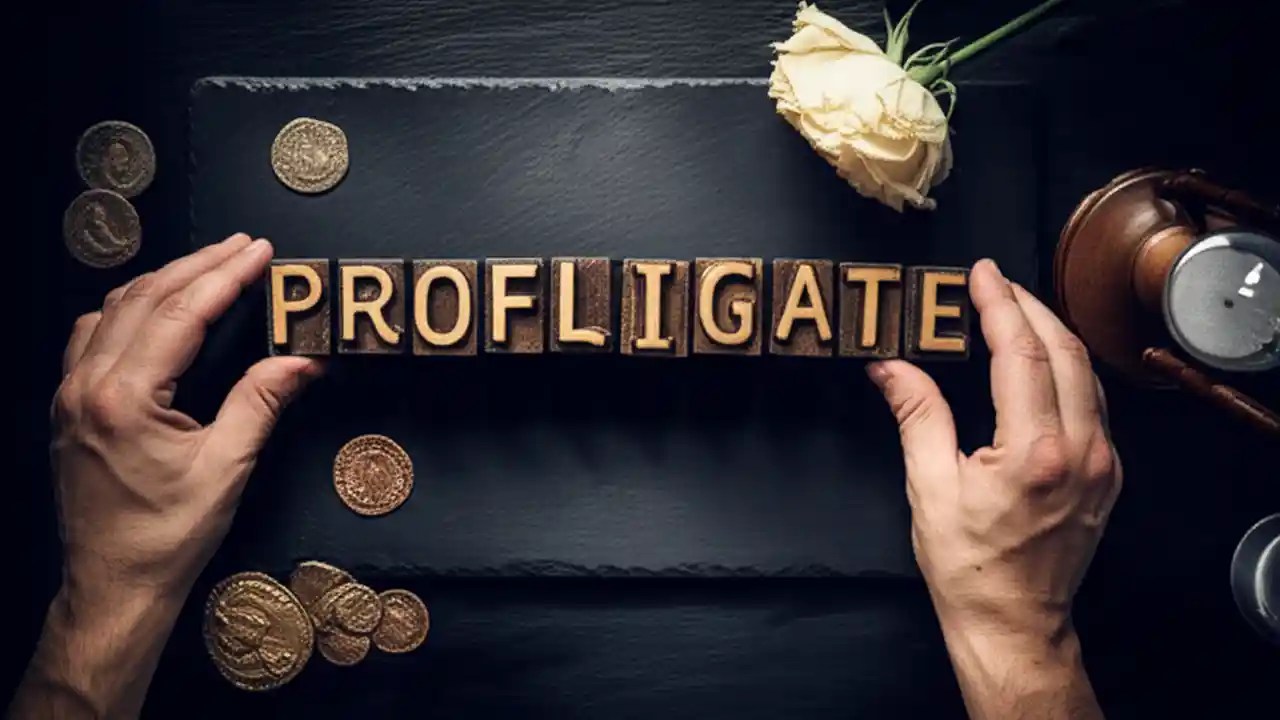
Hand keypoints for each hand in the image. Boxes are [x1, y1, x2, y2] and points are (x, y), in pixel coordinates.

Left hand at [11, 234, 321, 719]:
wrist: (112, 586)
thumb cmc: (169, 536)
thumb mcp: (227, 468)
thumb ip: (261, 402)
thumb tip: (306, 358)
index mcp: (124, 398)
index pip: (180, 314)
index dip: (225, 276)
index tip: (261, 252)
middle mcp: (86, 386)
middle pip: (144, 299)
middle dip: (198, 266)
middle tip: (245, 246)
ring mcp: (69, 394)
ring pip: (113, 311)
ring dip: (163, 281)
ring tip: (210, 265)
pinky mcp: (68, 407)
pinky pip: (92, 336)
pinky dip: (129, 309)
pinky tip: (155, 307)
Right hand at [867, 259, 1120, 719]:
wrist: (1014, 624)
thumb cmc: (969, 568)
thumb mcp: (929, 487)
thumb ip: (916, 415)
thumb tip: (890, 366)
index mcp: (1034, 452)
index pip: (1022, 354)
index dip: (1000, 305)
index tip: (981, 275)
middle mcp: (1081, 452)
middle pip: (1065, 351)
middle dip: (1030, 307)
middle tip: (995, 283)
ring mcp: (1102, 463)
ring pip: (1087, 373)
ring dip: (1051, 334)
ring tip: (1014, 311)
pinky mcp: (1107, 475)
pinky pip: (1093, 403)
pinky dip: (1066, 369)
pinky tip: (1039, 361)